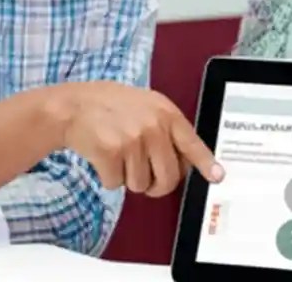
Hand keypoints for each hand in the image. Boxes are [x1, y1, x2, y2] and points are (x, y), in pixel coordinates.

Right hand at [52, 81, 222, 196]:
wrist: (73, 105)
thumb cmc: (110, 106)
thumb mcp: (147, 106)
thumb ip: (167, 129)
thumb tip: (186, 162)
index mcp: (166, 114)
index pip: (192, 144)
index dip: (206, 164)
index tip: (217, 177)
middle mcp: (154, 127)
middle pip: (168, 178)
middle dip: (156, 186)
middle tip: (146, 179)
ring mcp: (133, 140)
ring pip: (140, 185)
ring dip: (128, 178)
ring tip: (118, 155)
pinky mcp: (111, 153)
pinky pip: (116, 184)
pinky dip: (108, 177)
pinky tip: (103, 157)